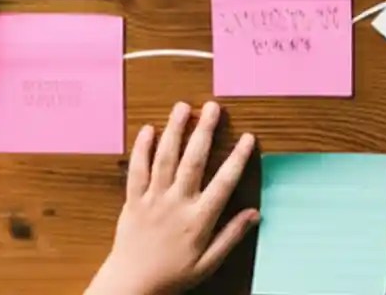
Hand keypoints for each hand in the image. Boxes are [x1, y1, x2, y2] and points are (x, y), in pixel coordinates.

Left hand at [85, 102, 257, 294]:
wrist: (130, 286)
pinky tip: (149, 129)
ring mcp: (153, 200)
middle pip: (193, 161)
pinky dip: (142, 149)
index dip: (238, 158)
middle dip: (205, 131)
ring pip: (165, 159)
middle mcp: (176, 204)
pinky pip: (137, 170)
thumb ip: (231, 236)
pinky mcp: (133, 200)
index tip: (248, 138)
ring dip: (175, 130)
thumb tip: (255, 214)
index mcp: (198, 220)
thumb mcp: (208, 263)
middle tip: (213, 107)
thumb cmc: (172, 276)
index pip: (224, 183)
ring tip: (183, 107)